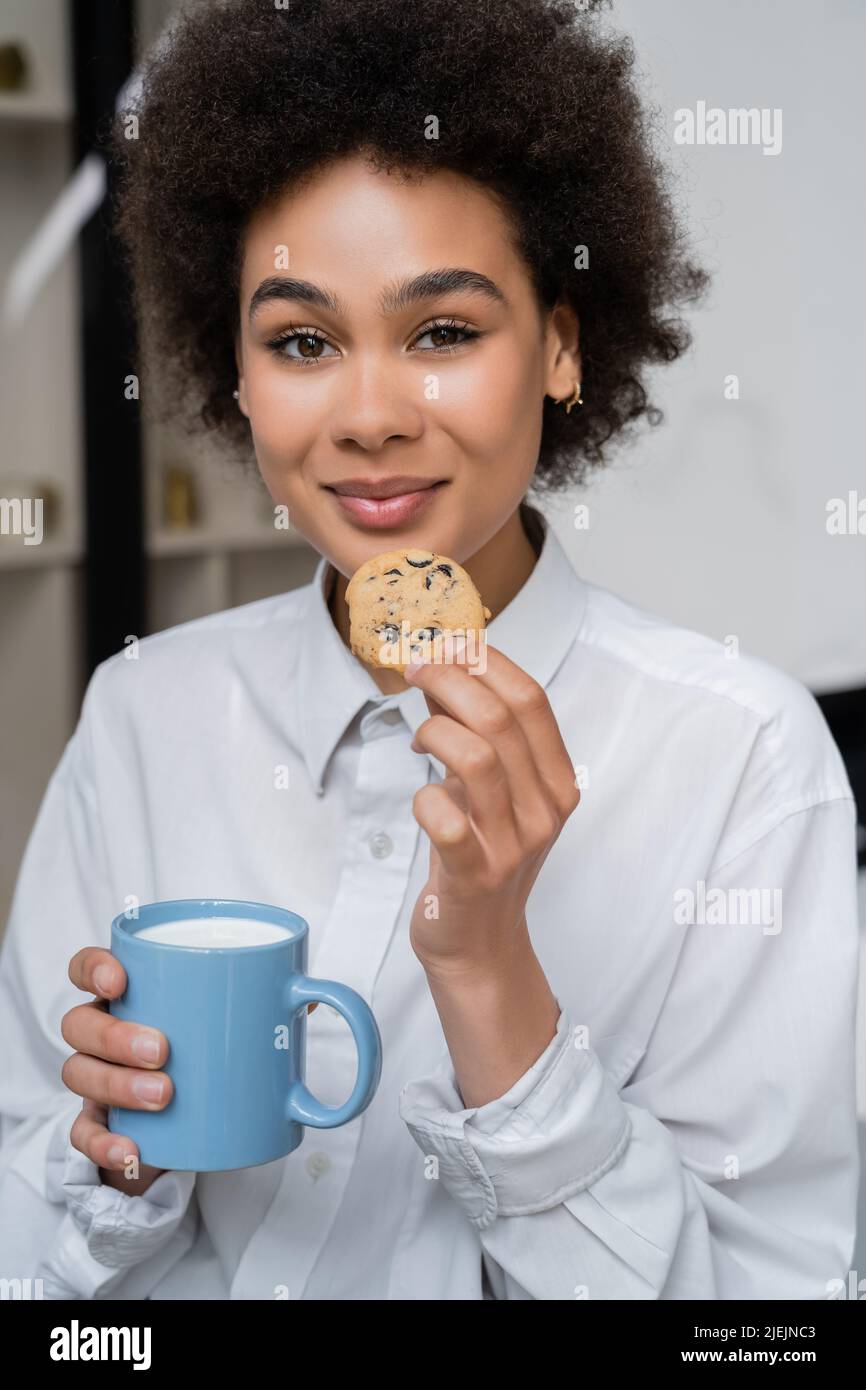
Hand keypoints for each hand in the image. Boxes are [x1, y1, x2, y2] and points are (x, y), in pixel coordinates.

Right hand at [62, 946, 318, 1192]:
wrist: (188, 1124)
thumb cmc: (206, 1052)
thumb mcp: (230, 1024)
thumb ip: (265, 1005)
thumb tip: (309, 997)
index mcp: (128, 995)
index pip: (87, 968)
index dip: (93, 969)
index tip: (121, 979)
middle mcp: (101, 1032)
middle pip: (81, 1024)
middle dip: (116, 1035)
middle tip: (163, 1050)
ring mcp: (95, 1079)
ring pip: (79, 1074)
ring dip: (117, 1084)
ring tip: (164, 1094)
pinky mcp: (100, 1126)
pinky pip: (84, 1135)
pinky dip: (104, 1143)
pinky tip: (131, 1148)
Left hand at [404, 639, 579, 980]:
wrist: (479, 944)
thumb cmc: (481, 855)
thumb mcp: (493, 792)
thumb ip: (476, 736)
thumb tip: (440, 671)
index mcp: (557, 782)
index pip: (531, 700)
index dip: (486, 661)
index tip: (446, 642)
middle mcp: (545, 811)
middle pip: (501, 720)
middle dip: (450, 679)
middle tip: (413, 669)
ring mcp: (513, 845)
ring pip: (476, 759)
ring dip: (434, 730)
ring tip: (418, 736)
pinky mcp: (475, 876)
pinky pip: (443, 819)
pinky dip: (422, 796)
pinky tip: (420, 797)